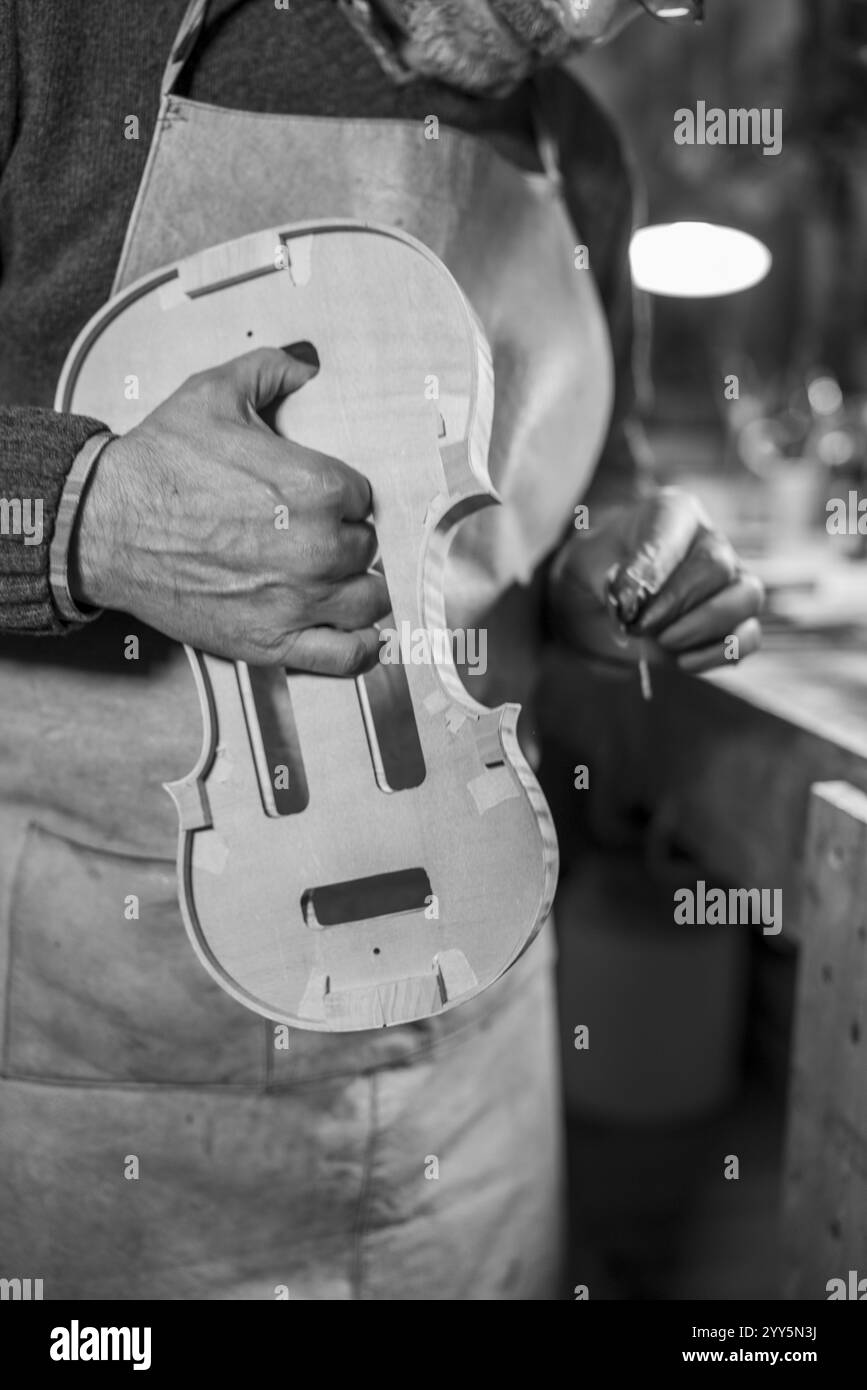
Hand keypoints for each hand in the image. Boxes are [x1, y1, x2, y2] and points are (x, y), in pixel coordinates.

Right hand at [72, 348, 388, 673]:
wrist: (103, 526)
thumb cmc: (157, 465)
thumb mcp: (212, 393)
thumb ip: (271, 371)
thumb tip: (307, 368)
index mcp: (317, 486)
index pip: (364, 498)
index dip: (344, 499)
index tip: (325, 503)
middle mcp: (317, 547)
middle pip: (366, 549)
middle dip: (347, 542)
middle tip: (317, 538)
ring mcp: (298, 600)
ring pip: (367, 601)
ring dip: (357, 589)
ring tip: (338, 582)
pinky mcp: (273, 641)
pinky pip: (345, 655)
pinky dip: (358, 646)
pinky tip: (354, 633)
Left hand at [548, 488, 763, 673]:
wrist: (592, 610)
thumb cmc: (590, 577)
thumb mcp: (580, 567)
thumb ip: (606, 575)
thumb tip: (636, 596)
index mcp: (672, 513)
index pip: (678, 529)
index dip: (655, 567)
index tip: (627, 600)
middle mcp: (708, 541)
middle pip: (717, 566)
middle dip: (676, 604)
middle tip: (638, 625)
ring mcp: (728, 582)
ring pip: (747, 597)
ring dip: (704, 627)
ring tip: (664, 641)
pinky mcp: (732, 623)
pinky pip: (748, 637)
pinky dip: (718, 653)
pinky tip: (682, 660)